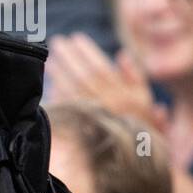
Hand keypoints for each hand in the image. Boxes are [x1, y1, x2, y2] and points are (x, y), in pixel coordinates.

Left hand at [46, 33, 168, 132]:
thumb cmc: (138, 122)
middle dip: (68, 57)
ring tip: (49, 57)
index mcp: (122, 95)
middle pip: (82, 75)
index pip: (101, 68)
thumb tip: (121, 54)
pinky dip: (56, 91)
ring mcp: (90, 116)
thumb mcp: (144, 98)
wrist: (129, 155)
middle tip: (57, 41)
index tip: (76, 37)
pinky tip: (48, 79)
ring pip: (70, 89)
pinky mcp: (78, 126)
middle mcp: (105, 104)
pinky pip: (64, 106)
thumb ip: (134, 76)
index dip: (87, 51)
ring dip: (58, 71)